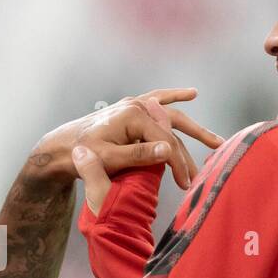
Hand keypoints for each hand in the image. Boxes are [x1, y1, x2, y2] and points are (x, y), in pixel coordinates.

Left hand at [28, 88, 222, 190]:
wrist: (62, 148)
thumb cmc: (82, 156)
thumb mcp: (109, 160)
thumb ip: (138, 155)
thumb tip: (168, 150)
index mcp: (132, 115)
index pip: (165, 141)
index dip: (177, 164)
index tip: (185, 183)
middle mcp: (136, 105)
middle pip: (173, 129)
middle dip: (189, 152)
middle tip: (204, 172)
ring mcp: (134, 105)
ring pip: (171, 117)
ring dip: (192, 130)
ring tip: (215, 142)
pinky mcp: (131, 109)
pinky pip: (159, 101)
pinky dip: (174, 97)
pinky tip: (192, 94)